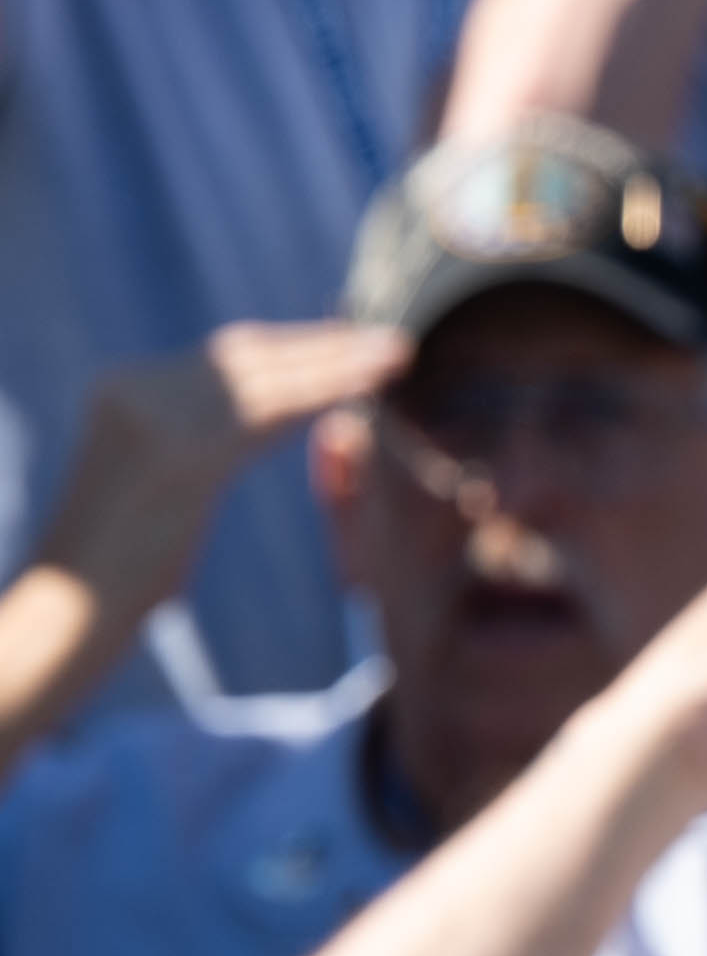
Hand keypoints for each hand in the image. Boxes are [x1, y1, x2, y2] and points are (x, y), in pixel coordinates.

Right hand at [26, 323, 410, 604]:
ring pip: (262, 379)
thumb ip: (200, 436)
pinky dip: (321, 394)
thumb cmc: (114, 570)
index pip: (225, 355)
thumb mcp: (160, 482)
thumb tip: (281, 405)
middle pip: (247, 357)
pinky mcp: (175, 453)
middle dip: (324, 346)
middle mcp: (130, 387)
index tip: (355, 338)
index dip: (298, 343)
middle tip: (390, 341)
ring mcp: (148, 416)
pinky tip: (365, 385)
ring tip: (395, 356)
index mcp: (121, 387)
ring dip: (336, 365)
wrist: (61, 617)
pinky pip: (264, 413)